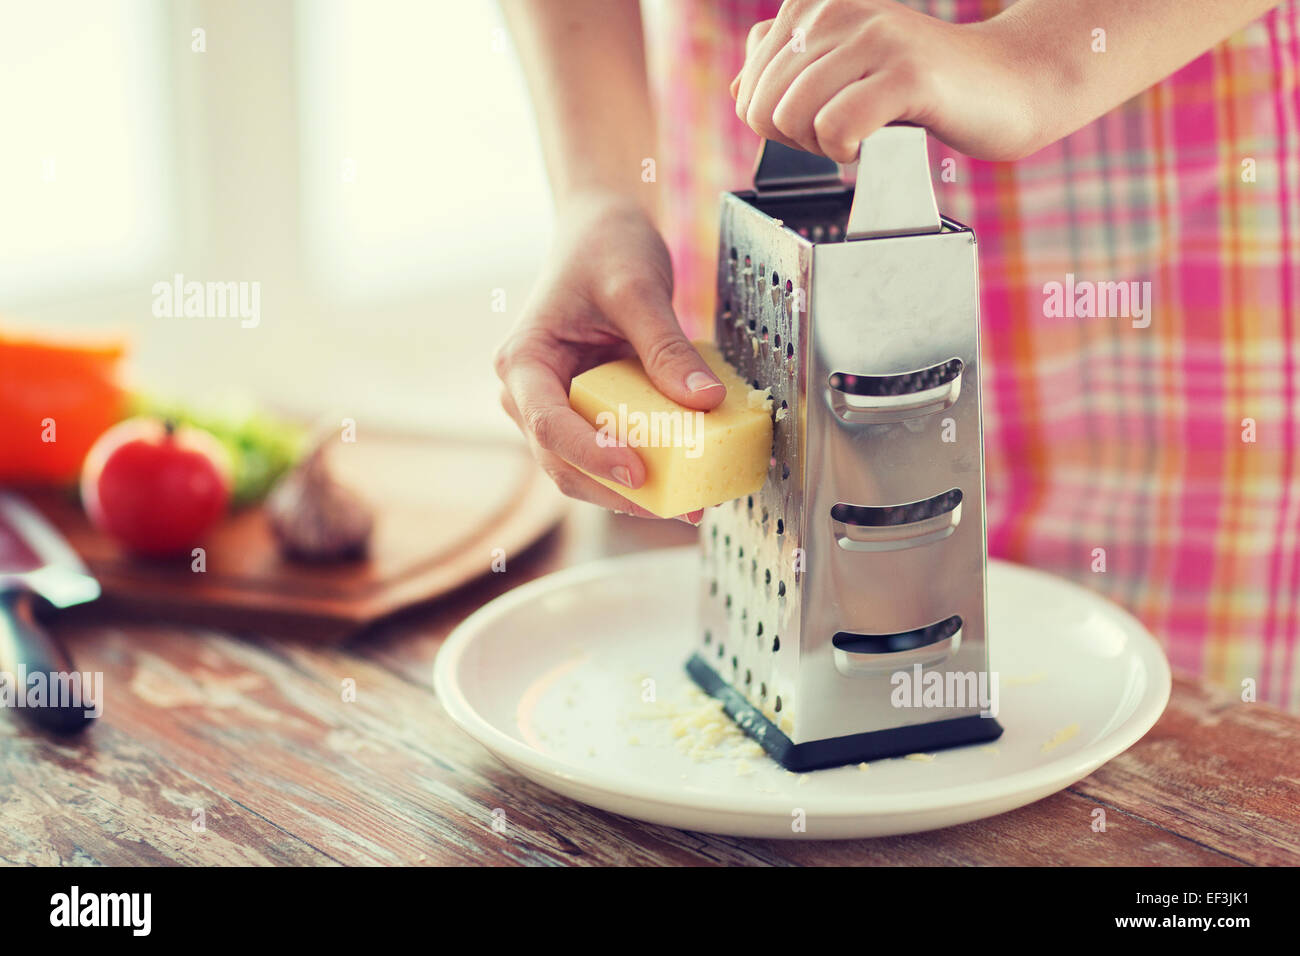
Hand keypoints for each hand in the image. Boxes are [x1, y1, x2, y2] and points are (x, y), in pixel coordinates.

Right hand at [494, 193, 724, 521]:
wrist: (602, 232)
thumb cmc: (605, 249)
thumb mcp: (638, 289)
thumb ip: (666, 347)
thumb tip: (705, 402)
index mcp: (524, 363)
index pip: (549, 425)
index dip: (591, 455)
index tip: (638, 472)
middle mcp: (530, 395)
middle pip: (565, 463)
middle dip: (620, 492)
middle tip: (683, 506)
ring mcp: (557, 409)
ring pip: (587, 470)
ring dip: (636, 492)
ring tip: (694, 503)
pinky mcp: (589, 414)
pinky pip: (613, 451)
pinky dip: (649, 468)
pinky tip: (690, 478)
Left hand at [731, 0, 1037, 162]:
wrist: (1006, 85)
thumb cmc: (921, 84)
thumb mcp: (843, 67)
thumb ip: (787, 68)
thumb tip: (737, 88)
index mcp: (813, 5)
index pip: (748, 89)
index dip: (779, 124)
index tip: (827, 116)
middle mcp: (837, 9)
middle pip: (763, 108)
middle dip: (797, 140)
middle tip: (847, 132)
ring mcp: (873, 38)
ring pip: (793, 118)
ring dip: (823, 148)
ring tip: (864, 134)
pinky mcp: (906, 73)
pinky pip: (836, 128)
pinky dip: (847, 151)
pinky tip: (875, 141)